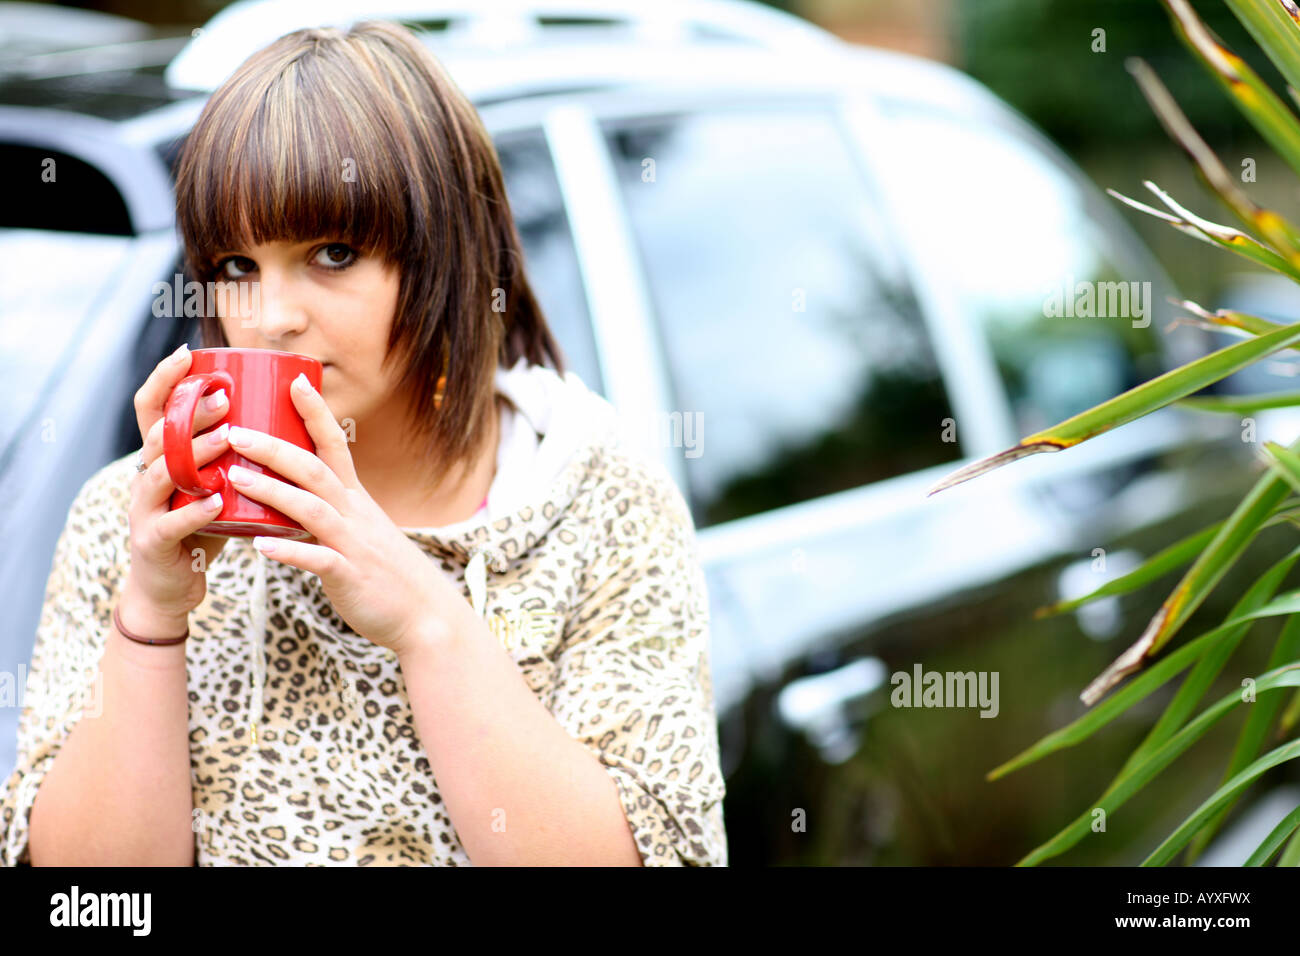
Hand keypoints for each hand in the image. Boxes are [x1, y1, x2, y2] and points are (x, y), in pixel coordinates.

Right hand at [125, 344, 233, 627]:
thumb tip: (282, 413)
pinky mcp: (151, 542)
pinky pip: (171, 523)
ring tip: (227, 439)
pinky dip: (195, 511)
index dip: (165, 379)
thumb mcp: (216, 482)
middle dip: (190, 412)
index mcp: (160, 457)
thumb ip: (235, 453)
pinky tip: (216, 501)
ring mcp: (143, 509)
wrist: (171, 585)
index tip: (190, 353)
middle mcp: (145, 476)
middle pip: (159, 434)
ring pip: (161, 472)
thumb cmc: (201, 527)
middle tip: (225, 397)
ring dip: (195, 453)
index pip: (152, 408)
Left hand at [226, 373, 465, 656]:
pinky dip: (289, 552)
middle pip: (314, 469)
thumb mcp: (363, 531)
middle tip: (235, 431)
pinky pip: (317, 560)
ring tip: (235, 478)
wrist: (425, 615)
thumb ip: (330, 512)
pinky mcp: (349, 576)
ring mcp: (353, 544)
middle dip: (274, 448)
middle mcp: (355, 514)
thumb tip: (289, 499)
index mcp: (356, 499)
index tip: (295, 380)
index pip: (336, 444)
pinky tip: (260, 548)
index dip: (316, 412)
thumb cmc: (387, 573)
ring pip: (311, 508)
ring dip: (273, 491)